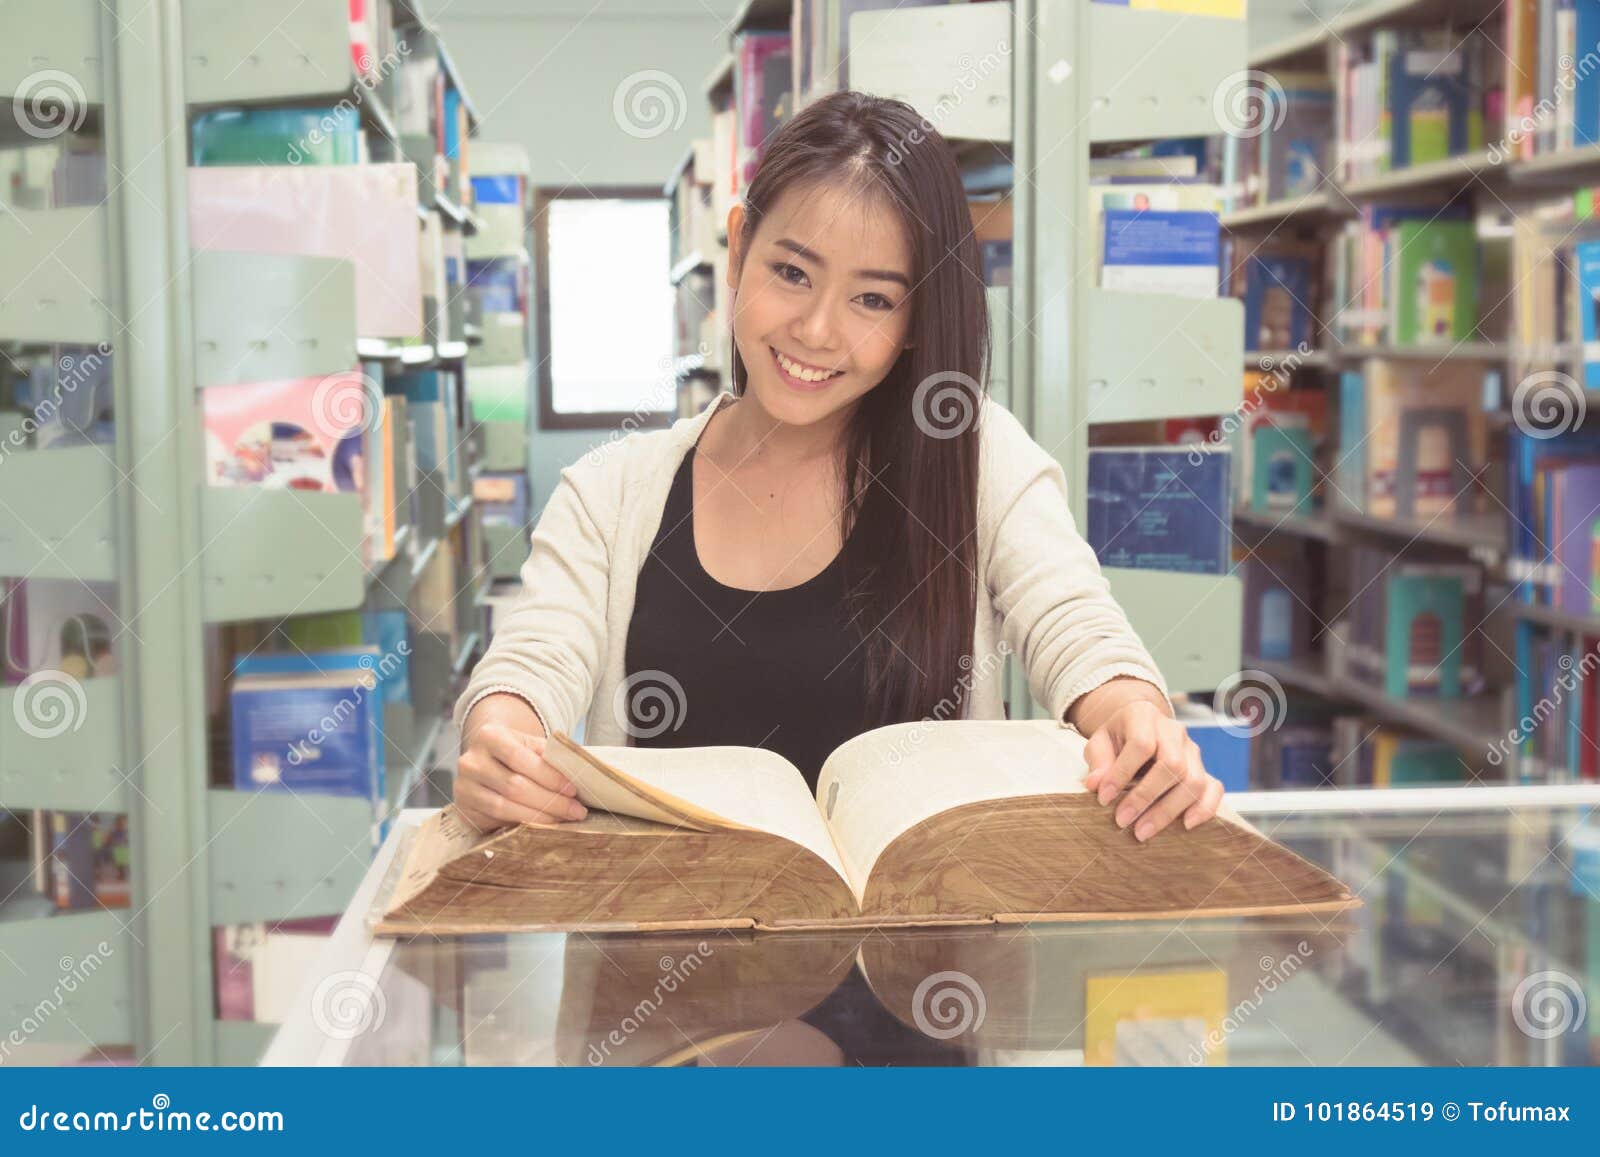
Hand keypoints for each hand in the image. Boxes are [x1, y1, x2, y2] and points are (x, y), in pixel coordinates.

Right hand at [454, 707, 587, 832]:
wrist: (487, 759)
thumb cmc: (516, 752)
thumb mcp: (531, 745)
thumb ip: (549, 756)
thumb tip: (577, 774)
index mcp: (489, 736)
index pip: (519, 758)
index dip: (549, 776)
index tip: (573, 790)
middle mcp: (471, 761)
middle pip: (514, 786)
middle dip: (550, 801)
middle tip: (576, 811)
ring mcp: (464, 787)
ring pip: (504, 807)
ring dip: (539, 817)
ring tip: (563, 819)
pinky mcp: (463, 810)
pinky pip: (495, 821)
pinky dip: (521, 825)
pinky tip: (541, 826)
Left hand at [1081, 700, 1223, 840]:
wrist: (1138, 730)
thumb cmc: (1117, 739)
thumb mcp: (1099, 742)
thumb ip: (1098, 760)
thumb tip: (1095, 784)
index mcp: (1144, 716)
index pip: (1141, 744)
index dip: (1122, 773)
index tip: (1103, 798)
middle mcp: (1174, 731)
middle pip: (1172, 764)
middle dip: (1146, 797)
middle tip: (1123, 821)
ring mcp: (1192, 750)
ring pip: (1193, 781)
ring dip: (1168, 811)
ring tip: (1142, 831)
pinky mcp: (1204, 769)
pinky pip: (1214, 789)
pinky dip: (1204, 808)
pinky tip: (1186, 825)